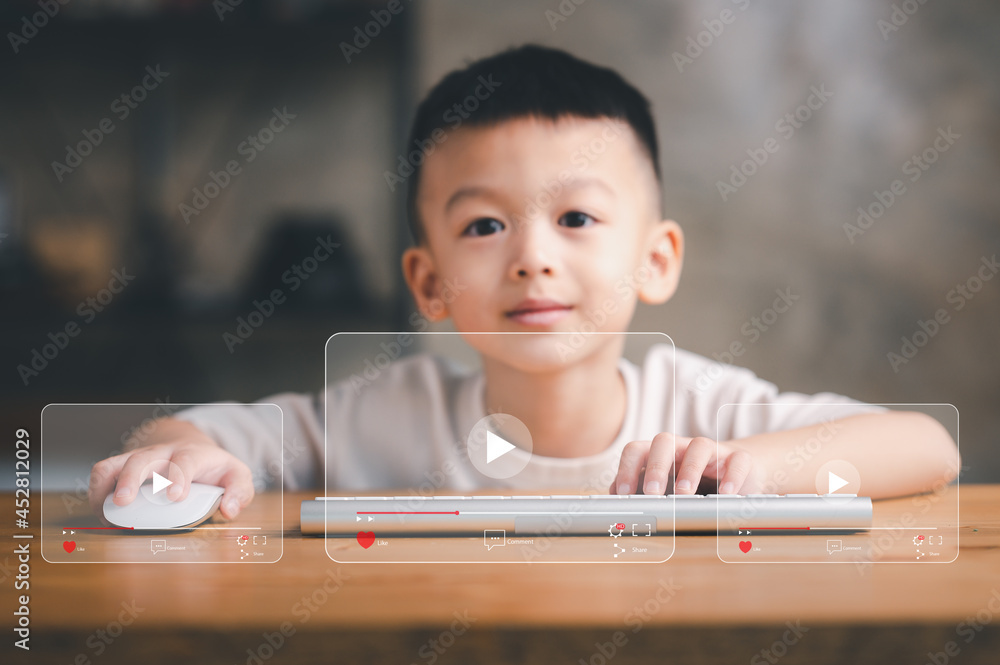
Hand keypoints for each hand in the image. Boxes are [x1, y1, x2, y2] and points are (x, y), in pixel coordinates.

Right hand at [88, 418, 254, 520]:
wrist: (189, 445)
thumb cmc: (212, 467)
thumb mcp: (235, 475)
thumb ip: (239, 491)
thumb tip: (229, 510)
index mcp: (192, 454)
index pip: (185, 461)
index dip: (178, 477)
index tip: (175, 496)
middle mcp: (162, 454)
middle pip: (142, 459)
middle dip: (131, 479)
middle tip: (124, 501)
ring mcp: (139, 458)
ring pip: (115, 464)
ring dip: (105, 486)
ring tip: (104, 511)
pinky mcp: (122, 466)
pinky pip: (101, 472)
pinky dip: (96, 491)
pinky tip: (102, 512)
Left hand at [611, 433, 760, 494]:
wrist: (737, 471)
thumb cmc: (693, 480)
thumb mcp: (667, 487)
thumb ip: (640, 491)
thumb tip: (613, 501)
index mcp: (660, 453)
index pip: (636, 450)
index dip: (626, 469)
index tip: (622, 494)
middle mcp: (683, 447)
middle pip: (663, 441)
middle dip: (655, 467)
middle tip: (652, 493)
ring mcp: (712, 450)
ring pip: (699, 446)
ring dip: (690, 469)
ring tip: (685, 494)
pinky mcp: (739, 459)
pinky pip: (737, 460)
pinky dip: (732, 476)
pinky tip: (725, 494)